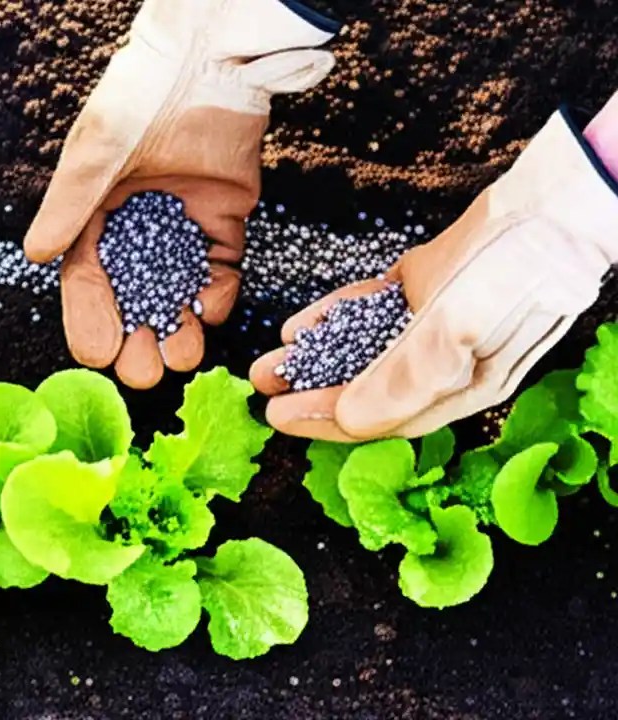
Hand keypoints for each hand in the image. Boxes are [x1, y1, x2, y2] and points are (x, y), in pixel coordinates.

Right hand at [23, 0, 339, 388]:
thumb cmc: (141, 92)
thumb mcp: (98, 148)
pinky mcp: (224, 221)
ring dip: (178, 327)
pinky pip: (219, 269)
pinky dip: (217, 293)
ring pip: (177, 293)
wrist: (212, 57)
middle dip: (137, 338)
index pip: (87, 280)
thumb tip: (36, 255)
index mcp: (94, 215)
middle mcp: (136, 229)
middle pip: (133, 298)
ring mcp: (181, 228)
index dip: (90, 319)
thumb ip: (70, 203)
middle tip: (142, 373)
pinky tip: (212, 309)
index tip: (97, 355)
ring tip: (179, 355)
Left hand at [251, 107, 617, 440]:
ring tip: (271, 361)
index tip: (279, 416)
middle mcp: (447, 362)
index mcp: (463, 387)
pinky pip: (370, 309)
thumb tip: (350, 419)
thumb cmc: (518, 269)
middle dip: (312, 391)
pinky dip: (334, 319)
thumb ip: (404, 377)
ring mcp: (435, 321)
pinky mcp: (426, 285)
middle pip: (367, 388)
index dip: (327, 422)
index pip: (384, 419)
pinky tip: (299, 327)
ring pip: (362, 349)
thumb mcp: (458, 329)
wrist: (554, 202)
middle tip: (263, 387)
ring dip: (315, 357)